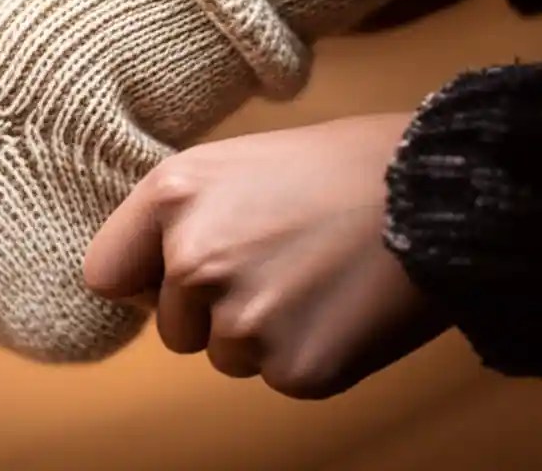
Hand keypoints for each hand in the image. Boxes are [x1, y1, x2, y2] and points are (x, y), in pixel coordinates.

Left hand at [84, 114, 449, 398]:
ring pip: (224, 356)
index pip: (105, 275)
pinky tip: (340, 309)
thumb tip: (133, 278)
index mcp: (171, 198)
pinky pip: (276, 376)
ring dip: (260, 334)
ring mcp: (243, 320)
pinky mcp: (293, 367)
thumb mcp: (229, 164)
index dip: (139, 282)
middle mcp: (193, 260)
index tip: (169, 279)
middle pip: (172, 327)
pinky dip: (308, 354)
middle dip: (213, 310)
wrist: (435, 193)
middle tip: (279, 263)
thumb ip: (170, 218)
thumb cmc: (333, 170)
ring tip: (314, 279)